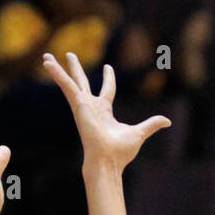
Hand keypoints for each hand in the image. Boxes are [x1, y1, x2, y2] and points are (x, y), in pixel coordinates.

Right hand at [43, 52, 169, 170]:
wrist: (108, 160)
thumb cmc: (121, 152)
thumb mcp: (140, 133)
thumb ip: (152, 124)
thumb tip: (167, 121)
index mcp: (104, 112)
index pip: (106, 90)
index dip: (108, 78)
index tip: (108, 67)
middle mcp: (91, 107)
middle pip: (83, 82)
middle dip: (76, 69)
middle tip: (69, 55)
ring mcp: (82, 106)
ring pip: (69, 82)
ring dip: (58, 69)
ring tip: (47, 57)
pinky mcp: (77, 105)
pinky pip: (66, 85)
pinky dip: (57, 74)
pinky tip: (47, 63)